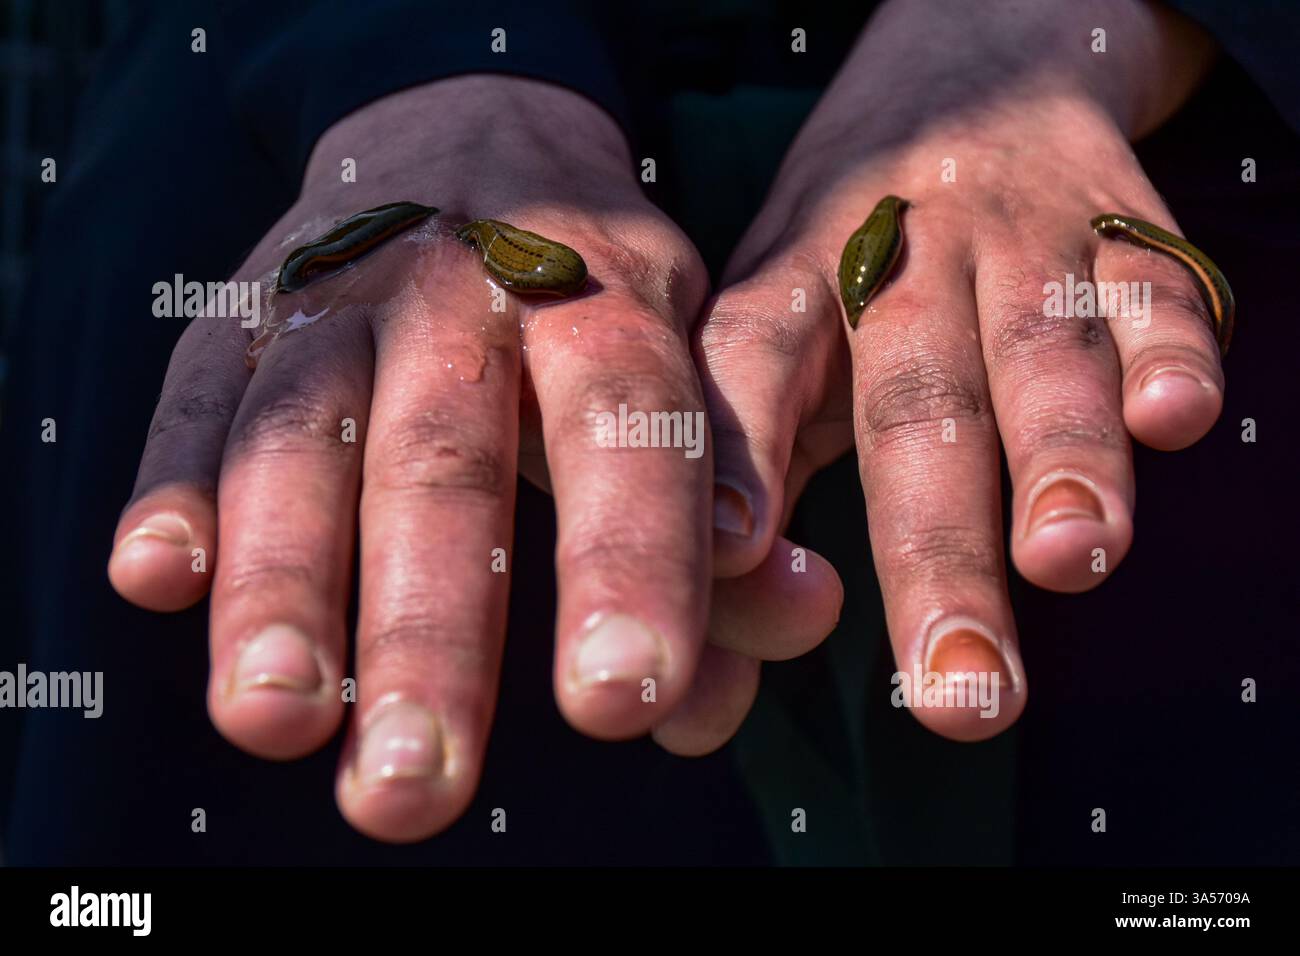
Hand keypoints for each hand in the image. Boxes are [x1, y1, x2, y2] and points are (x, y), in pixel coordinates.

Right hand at [105, 75, 840, 839]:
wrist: (472, 135)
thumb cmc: (599, 304)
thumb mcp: (692, 364)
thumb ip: (738, 501)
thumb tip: (796, 615)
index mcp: (607, 297)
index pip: (631, 426)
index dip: (631, 558)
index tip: (628, 696)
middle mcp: (469, 288)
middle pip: (448, 459)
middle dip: (430, 627)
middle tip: (413, 787)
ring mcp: (340, 296)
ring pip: (303, 437)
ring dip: (282, 581)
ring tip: (272, 717)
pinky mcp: (240, 313)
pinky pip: (198, 397)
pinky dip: (176, 486)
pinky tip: (154, 577)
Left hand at [693, 0, 1221, 739]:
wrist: (970, 64)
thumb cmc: (851, 255)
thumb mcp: (777, 325)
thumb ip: (752, 471)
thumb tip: (708, 664)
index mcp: (793, 286)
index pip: (747, 365)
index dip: (736, 456)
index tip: (729, 555)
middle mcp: (898, 261)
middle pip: (910, 404)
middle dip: (932, 551)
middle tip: (950, 689)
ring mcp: (1014, 241)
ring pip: (1036, 351)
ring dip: (1058, 458)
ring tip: (1067, 561)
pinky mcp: (1119, 227)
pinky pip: (1154, 284)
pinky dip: (1168, 347)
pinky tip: (1175, 420)